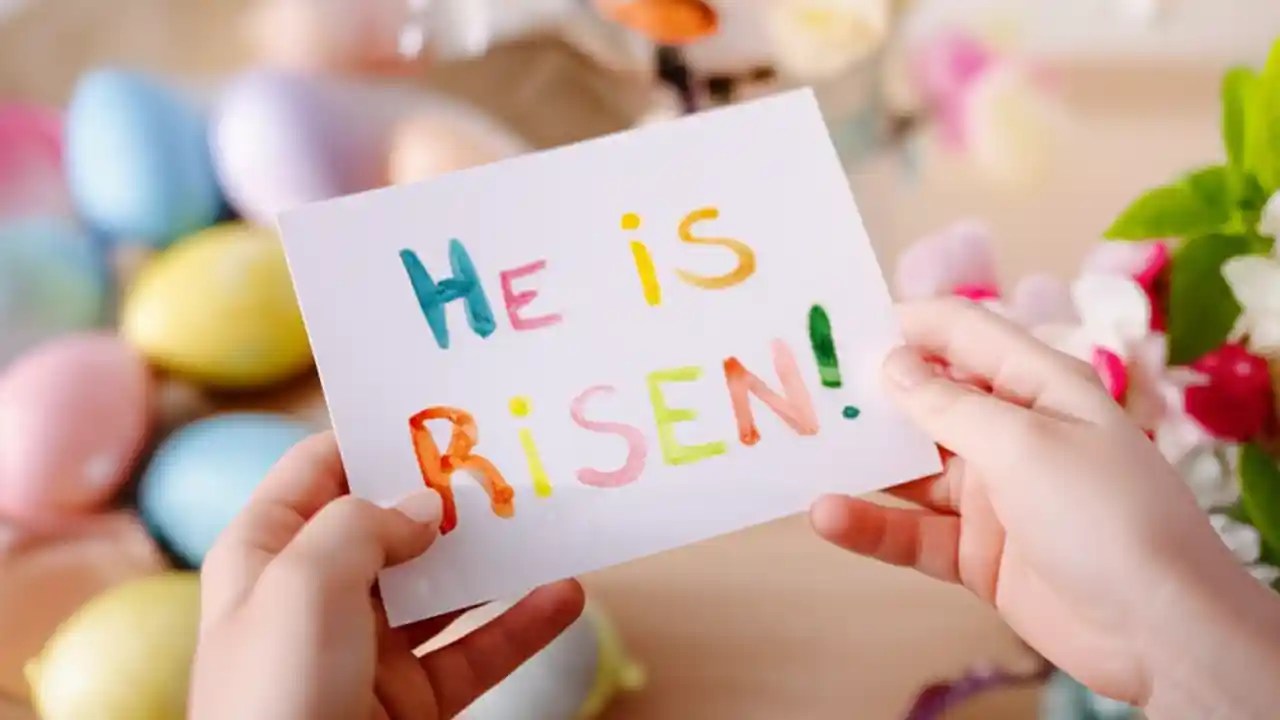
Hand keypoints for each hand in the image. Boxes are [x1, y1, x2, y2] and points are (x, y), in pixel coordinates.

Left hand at [189, 432, 584, 719]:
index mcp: (265, 556)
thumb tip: (421, 508)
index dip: (374, 437)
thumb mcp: (303, 585)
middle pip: (392, 524)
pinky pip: (476, 649)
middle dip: (450, 494)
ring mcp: (367, 651)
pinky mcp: (412, 699)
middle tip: (511, 459)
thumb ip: (363, 525)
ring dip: (495, 557)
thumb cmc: (275, 697)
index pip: (319, 470)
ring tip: (549, 518)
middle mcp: (316, 596)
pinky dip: (522, 624)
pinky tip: (565, 595)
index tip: (442, 413)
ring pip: (443, 587)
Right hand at [810, 299, 1279, 714]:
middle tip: (800, 391)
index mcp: (1038, 386)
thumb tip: (892, 362)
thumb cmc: (1106, 516)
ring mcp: (992, 494)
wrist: (1161, 632)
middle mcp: (1011, 432)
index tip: (837, 328)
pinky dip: (872, 523)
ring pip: (910, 469)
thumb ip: (948, 405)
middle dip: (868, 396)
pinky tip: (827, 514)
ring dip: (862, 463)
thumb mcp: (1024, 444)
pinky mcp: (976, 552)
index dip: (904, 324)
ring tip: (799, 451)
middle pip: (927, 401)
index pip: (961, 334)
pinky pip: (912, 530)